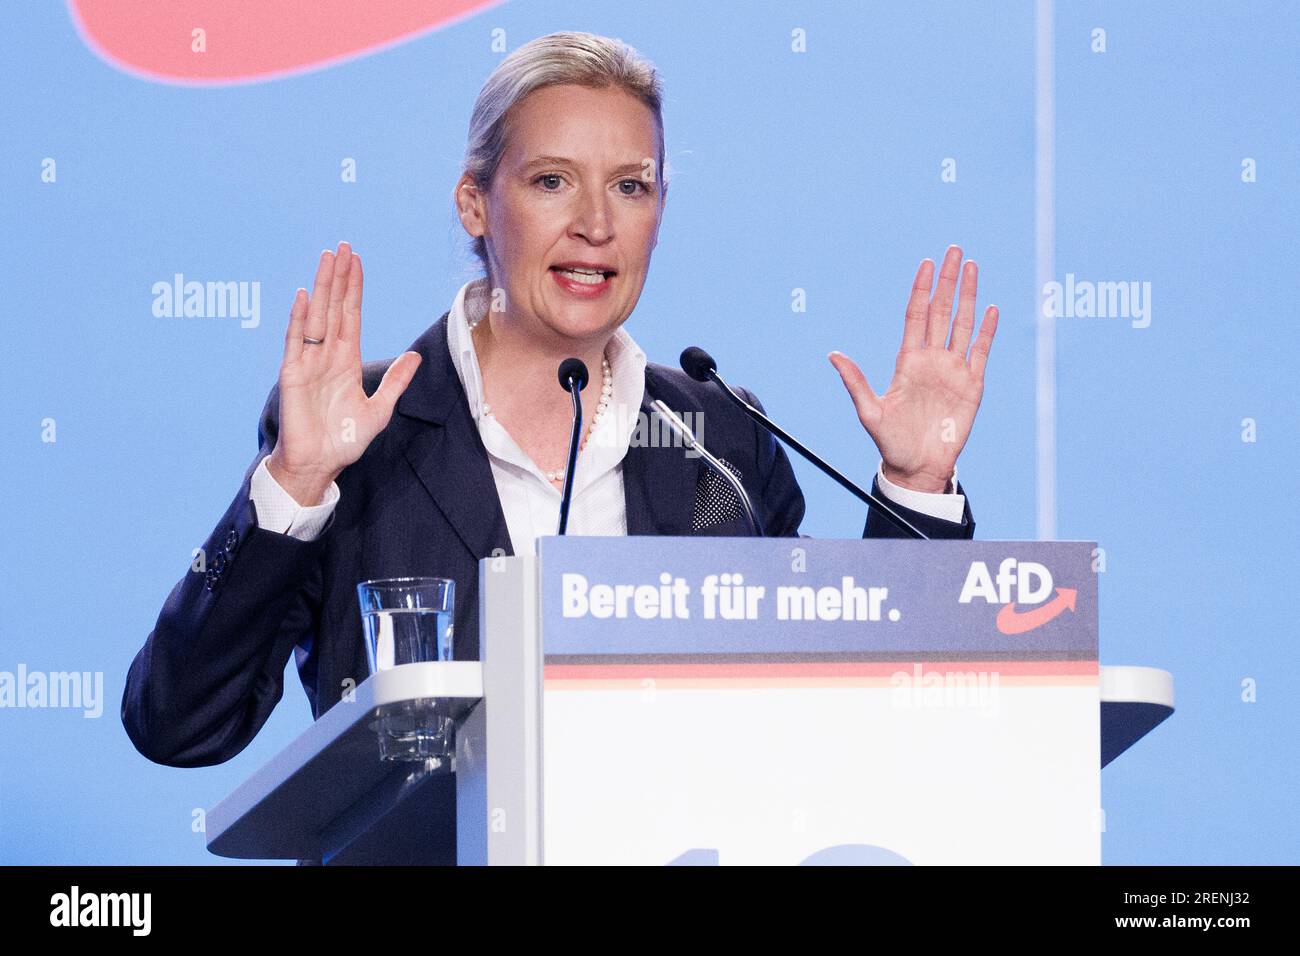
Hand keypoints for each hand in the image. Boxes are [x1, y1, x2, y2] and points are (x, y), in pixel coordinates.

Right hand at [267, 242, 421, 505]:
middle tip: (344, 246)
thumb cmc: (344, 440)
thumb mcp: (379, 410)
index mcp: (347, 361)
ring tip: (328, 259)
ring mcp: (309, 362)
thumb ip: (395, 382)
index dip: (354, 289)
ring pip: (317, 316)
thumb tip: (415, 357)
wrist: (319, 464)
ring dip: (323, 288)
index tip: (357, 262)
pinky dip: (300, 319)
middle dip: (340, 278)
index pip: (351, 316)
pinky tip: (305, 296)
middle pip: (335, 308)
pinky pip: (297, 342)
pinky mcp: (293, 375)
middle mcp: (327, 356)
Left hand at [829, 245, 997, 493]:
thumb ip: (855, 382)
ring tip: (973, 267)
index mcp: (907, 361)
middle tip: (954, 250)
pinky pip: (980, 352)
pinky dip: (986, 331)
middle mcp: (931, 360)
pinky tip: (990, 309)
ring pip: (963, 324)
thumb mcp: (869, 411)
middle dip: (948, 280)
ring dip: (968, 296)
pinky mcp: (972, 386)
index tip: (927, 263)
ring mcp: (953, 370)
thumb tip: (833, 355)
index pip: (916, 315)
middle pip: (942, 311)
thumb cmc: (891, 442)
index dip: (921, 289)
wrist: (917, 467)